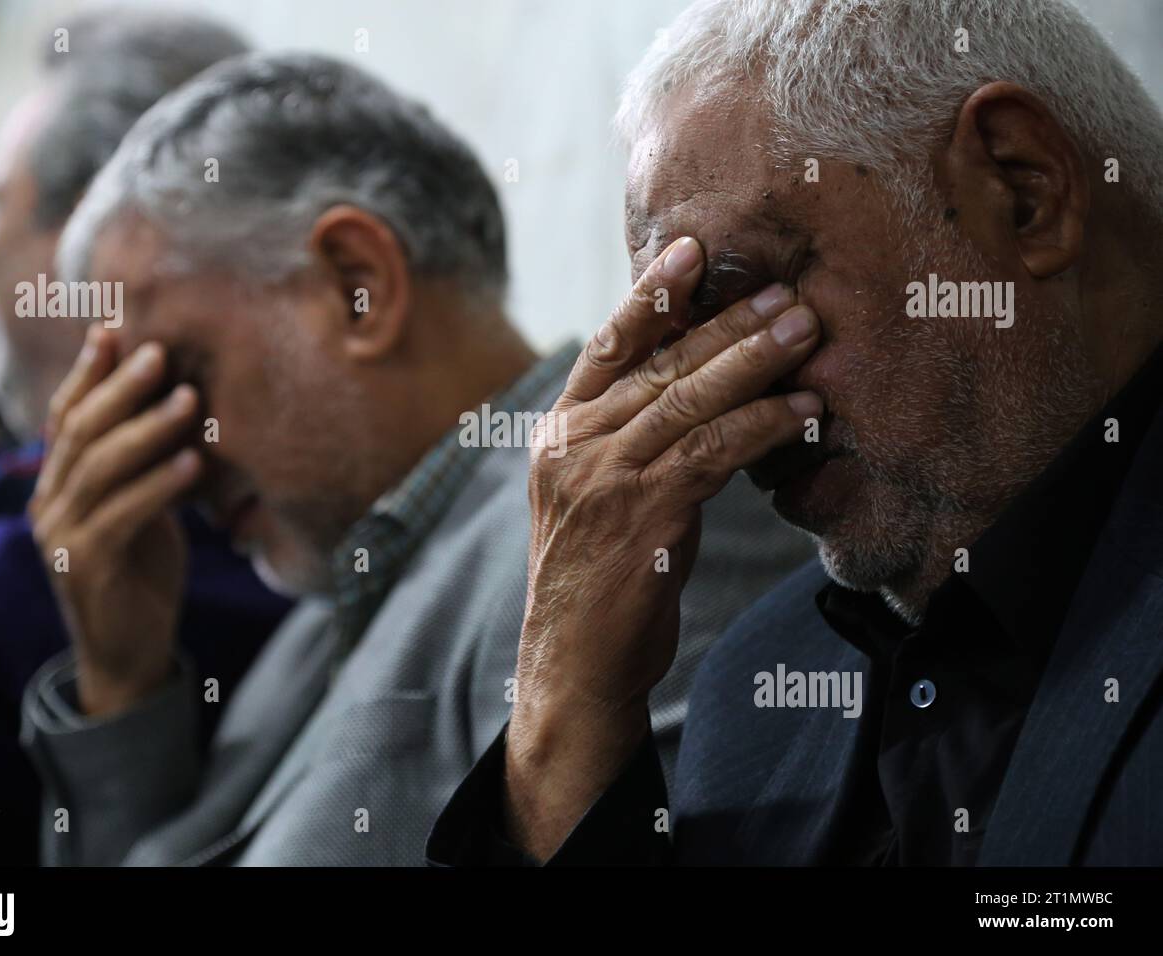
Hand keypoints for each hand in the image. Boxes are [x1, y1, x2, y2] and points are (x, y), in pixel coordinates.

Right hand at [29, 325, 202, 715]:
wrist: (129, 655)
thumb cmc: (143, 575)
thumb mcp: (143, 511)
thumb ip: (142, 467)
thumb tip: (177, 404)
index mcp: (57, 486)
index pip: (66, 418)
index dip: (88, 374)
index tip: (113, 330)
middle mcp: (49, 504)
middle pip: (81, 432)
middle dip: (121, 388)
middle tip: (160, 352)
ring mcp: (61, 536)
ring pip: (99, 468)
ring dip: (147, 429)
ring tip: (188, 399)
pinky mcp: (86, 567)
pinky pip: (122, 515)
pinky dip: (157, 486)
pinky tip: (190, 464)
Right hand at [505, 237, 822, 857]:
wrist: (572, 662)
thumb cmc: (594, 578)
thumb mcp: (594, 497)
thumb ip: (627, 441)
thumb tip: (691, 391)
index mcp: (559, 434)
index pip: (606, 348)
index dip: (649, 297)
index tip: (692, 250)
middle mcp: (574, 445)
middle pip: (658, 365)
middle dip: (725, 322)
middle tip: (786, 290)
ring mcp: (604, 478)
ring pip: (688, 400)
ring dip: (753, 360)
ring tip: (806, 329)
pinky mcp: (643, 515)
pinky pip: (712, 454)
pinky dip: (762, 426)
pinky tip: (802, 411)